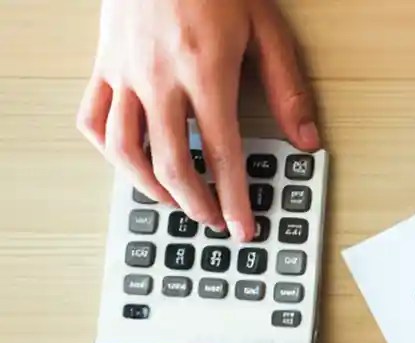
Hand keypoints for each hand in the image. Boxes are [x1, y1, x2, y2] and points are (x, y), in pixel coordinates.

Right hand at [77, 0, 319, 240]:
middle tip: (216, 223)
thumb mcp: (267, 29)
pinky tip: (132, 163)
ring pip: (125, 150)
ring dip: (151, 188)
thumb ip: (287, 89)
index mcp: (205, 72)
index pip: (222, 153)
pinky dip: (110, 150)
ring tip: (177, 204)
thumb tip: (307, 141)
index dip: (235, 199)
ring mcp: (124, 73)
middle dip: (197, 204)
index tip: (244, 228)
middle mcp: (159, 78)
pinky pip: (93, 119)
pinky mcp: (102, 65)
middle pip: (171, 163)